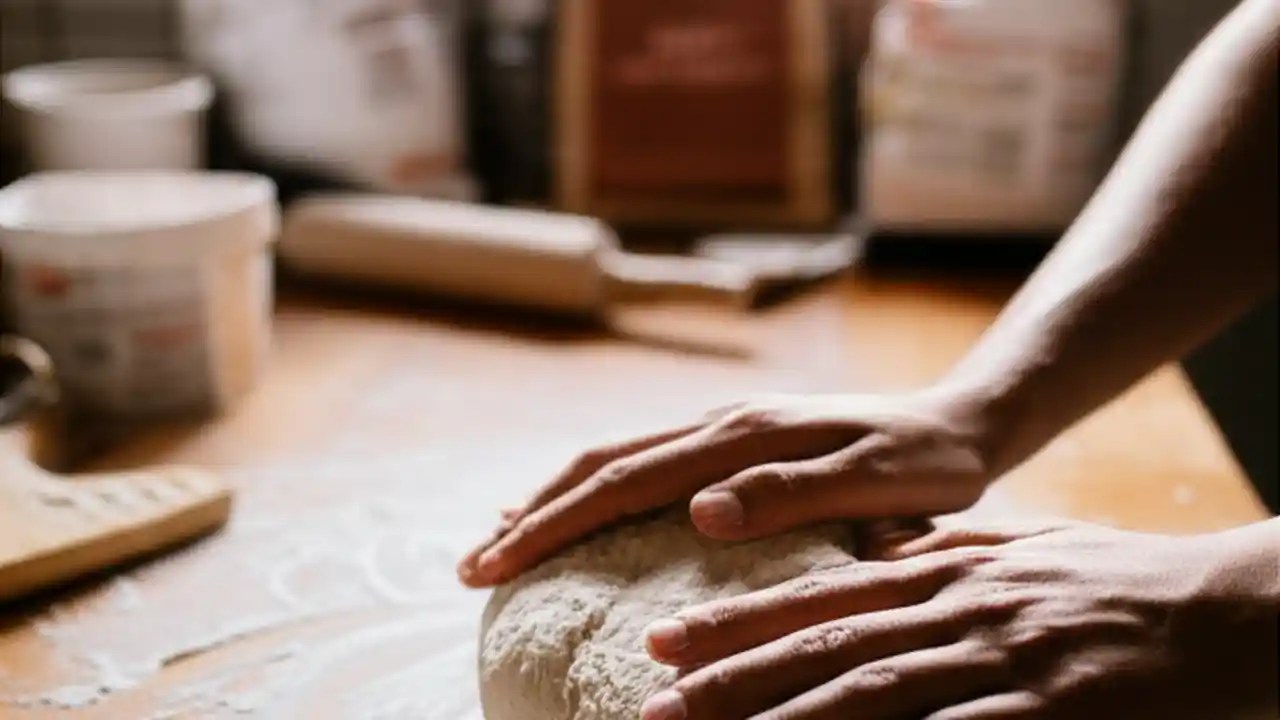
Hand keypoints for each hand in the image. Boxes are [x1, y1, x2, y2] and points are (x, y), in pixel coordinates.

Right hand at [458, 391, 996, 586]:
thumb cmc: (931, 464)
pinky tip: (582, 509)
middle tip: (471, 567)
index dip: (553, 522)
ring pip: (617, 458)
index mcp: (743, 437)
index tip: (495, 561)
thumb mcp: (879, 481)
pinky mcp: (737, 441)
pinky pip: (647, 461)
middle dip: (531, 514)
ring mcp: (726, 428)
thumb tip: (699, 511)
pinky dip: (597, 488)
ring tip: (503, 536)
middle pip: (601, 464)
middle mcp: (722, 424)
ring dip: (553, 497)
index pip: (625, 481)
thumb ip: (794, 493)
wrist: (967, 421)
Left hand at [638, 519, 1279, 719]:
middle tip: (652, 699)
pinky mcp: (1049, 711)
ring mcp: (1001, 660)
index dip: (736, 620)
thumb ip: (941, 552)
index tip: (665, 641)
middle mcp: (956, 609)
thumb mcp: (1017, 551)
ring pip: (869, 689)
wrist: (1224, 608)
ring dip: (780, 717)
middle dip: (730, 674)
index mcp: (944, 571)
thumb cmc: (1113, 582)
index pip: (819, 594)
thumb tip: (875, 546)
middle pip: (824, 641)